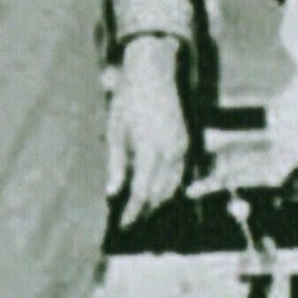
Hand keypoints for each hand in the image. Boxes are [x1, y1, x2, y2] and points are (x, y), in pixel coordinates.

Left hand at [106, 34, 189, 222]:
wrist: (153, 73)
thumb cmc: (128, 101)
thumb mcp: (115, 131)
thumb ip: (115, 164)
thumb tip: (112, 193)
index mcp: (150, 149)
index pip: (142, 193)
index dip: (133, 212)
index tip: (123, 224)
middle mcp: (170, 151)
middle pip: (159, 194)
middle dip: (145, 211)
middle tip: (130, 221)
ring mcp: (181, 147)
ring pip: (173, 187)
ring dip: (158, 201)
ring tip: (141, 210)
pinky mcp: (185, 142)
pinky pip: (179, 173)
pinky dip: (168, 187)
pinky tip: (155, 190)